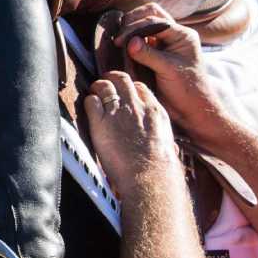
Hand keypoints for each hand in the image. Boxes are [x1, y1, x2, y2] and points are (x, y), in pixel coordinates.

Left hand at [84, 71, 183, 199]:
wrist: (149, 177)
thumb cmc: (160, 168)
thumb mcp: (168, 145)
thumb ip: (163, 137)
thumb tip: (169, 145)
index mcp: (154, 111)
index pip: (140, 87)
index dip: (130, 89)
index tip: (125, 94)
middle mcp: (136, 107)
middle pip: (122, 80)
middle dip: (113, 79)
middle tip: (107, 85)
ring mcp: (118, 112)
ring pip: (105, 85)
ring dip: (98, 87)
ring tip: (94, 91)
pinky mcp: (101, 122)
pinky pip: (92, 101)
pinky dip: (89, 102)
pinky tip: (90, 108)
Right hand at [107, 5, 231, 144]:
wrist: (192, 109)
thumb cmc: (187, 90)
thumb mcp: (168, 70)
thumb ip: (149, 54)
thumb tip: (130, 42)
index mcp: (183, 35)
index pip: (155, 21)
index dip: (136, 28)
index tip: (121, 41)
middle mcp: (175, 36)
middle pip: (151, 15)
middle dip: (133, 22)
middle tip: (120, 37)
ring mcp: (166, 44)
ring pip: (146, 25)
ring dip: (132, 30)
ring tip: (120, 42)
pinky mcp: (158, 53)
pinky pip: (143, 39)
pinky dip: (133, 40)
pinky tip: (124, 48)